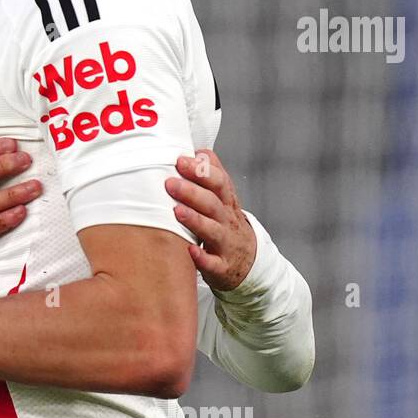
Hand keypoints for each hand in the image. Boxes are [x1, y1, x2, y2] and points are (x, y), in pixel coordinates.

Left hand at [166, 150, 256, 292]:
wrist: (248, 263)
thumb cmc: (226, 225)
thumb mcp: (223, 199)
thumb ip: (211, 175)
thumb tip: (197, 150)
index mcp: (226, 201)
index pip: (219, 181)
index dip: (202, 170)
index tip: (181, 160)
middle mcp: (227, 220)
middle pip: (213, 203)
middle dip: (192, 192)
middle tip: (169, 183)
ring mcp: (225, 244)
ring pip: (212, 230)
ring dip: (195, 220)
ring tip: (176, 211)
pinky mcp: (221, 267)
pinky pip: (213, 263)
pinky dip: (202, 258)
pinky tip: (189, 251)